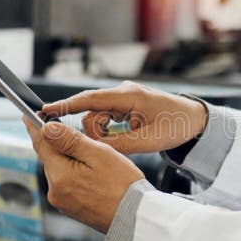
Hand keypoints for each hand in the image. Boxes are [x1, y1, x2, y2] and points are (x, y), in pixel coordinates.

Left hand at [23, 117, 143, 232]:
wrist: (135, 218)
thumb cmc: (122, 185)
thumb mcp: (98, 154)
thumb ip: (70, 140)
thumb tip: (46, 128)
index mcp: (60, 175)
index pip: (41, 144)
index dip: (36, 128)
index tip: (29, 116)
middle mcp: (55, 192)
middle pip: (50, 158)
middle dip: (60, 145)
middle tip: (79, 137)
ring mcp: (62, 203)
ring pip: (59, 171)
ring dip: (69, 160)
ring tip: (94, 160)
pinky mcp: (71, 209)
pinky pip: (67, 184)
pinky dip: (75, 174)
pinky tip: (93, 175)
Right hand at [42, 81, 207, 154]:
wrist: (194, 119)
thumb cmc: (176, 126)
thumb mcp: (149, 140)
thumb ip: (120, 144)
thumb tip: (94, 147)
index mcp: (129, 96)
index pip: (90, 99)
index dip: (66, 105)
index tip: (45, 111)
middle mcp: (123, 93)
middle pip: (92, 112)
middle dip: (96, 131)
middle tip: (116, 144)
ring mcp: (124, 97)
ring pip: (98, 116)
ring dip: (105, 132)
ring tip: (130, 139)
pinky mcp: (125, 104)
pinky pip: (107, 117)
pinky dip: (110, 129)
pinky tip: (125, 136)